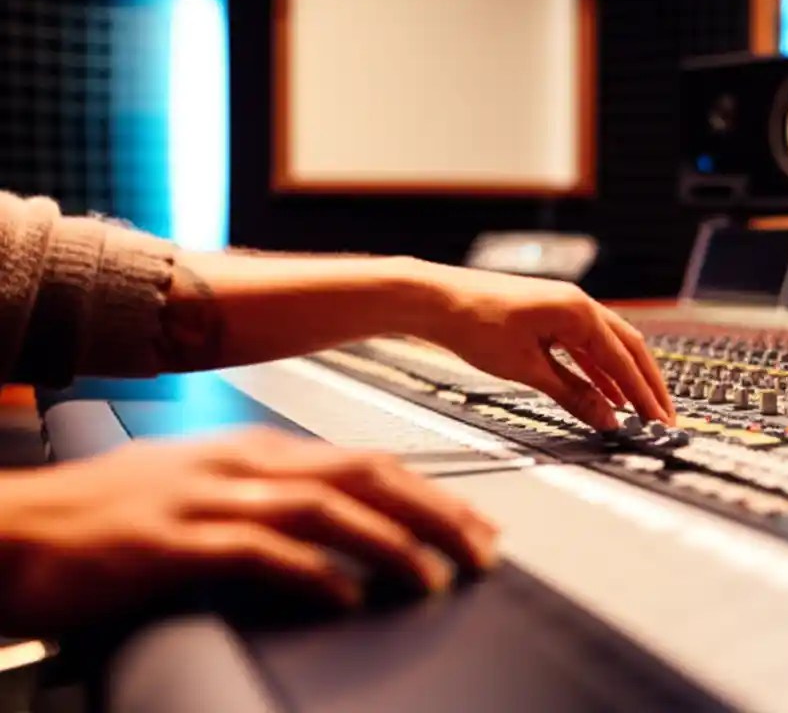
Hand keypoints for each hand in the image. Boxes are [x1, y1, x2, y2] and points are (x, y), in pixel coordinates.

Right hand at [0, 428, 497, 637]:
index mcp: (256, 450)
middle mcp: (243, 463)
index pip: (367, 462)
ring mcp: (210, 498)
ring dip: (390, 543)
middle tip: (483, 549)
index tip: (475, 526)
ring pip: (326, 508)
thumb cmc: (108, 514)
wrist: (17, 526)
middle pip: (365, 476)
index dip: (432, 493)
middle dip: (435, 512)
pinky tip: (347, 595)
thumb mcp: (203, 489)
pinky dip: (313, 572)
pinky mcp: (175, 542)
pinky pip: (261, 551)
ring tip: (434, 576)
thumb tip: (339, 530)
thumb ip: (269, 500)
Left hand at [415, 263, 675, 430]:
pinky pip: (586, 345)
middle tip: (664, 416)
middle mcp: (578, 304)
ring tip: (641, 409)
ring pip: (609, 346)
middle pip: (628, 348)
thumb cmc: (475, 324)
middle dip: (647, 385)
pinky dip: (600, 369)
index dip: (644, 394)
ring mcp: (564, 307)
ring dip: (626, 377)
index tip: (659, 420)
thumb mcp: (527, 369)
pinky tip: (606, 392)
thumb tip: (606, 419)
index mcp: (578, 311)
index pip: (623, 359)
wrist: (435, 299)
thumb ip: (572, 395)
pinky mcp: (549, 315)